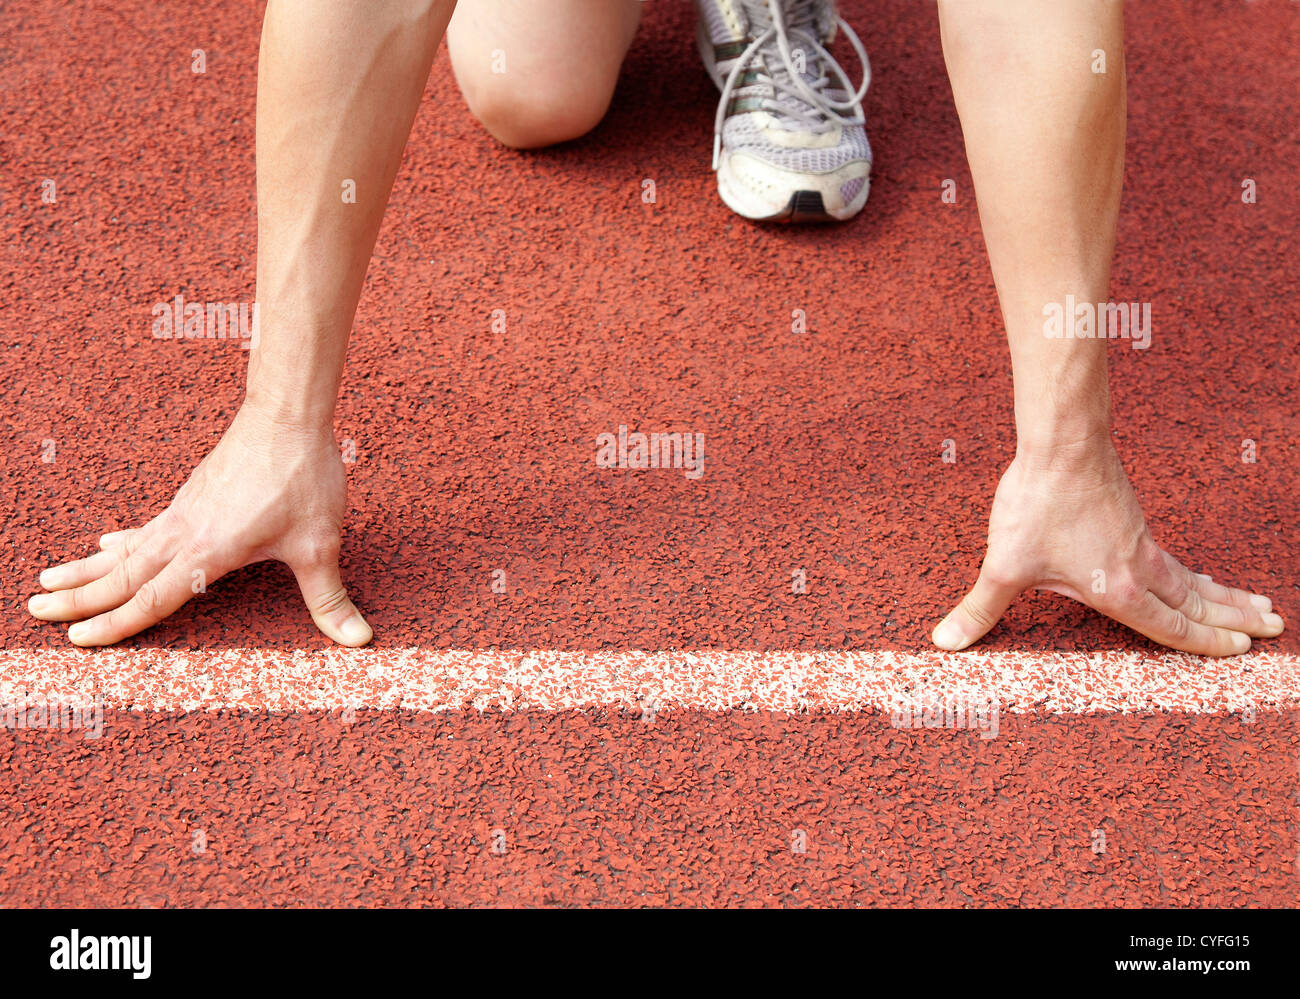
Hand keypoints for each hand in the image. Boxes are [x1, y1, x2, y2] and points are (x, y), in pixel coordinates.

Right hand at [27, 405, 371, 646]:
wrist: (287, 415)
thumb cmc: (304, 478)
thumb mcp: (321, 544)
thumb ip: (331, 598)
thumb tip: (359, 640)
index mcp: (207, 551)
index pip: (152, 598)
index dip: (117, 624)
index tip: (78, 641)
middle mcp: (184, 532)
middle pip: (121, 574)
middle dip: (78, 597)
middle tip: (34, 611)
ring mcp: (184, 511)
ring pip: (125, 550)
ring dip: (86, 570)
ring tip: (48, 582)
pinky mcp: (192, 496)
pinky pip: (145, 528)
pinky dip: (121, 543)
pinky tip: (106, 547)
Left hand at [933, 442, 1284, 655]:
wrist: (1061, 444)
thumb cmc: (1036, 505)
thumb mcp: (1002, 566)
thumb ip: (978, 609)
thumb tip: (944, 642)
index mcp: (1119, 591)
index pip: (1172, 628)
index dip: (1205, 644)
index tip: (1239, 651)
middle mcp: (1141, 569)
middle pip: (1198, 603)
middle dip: (1235, 621)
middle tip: (1273, 629)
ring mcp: (1141, 541)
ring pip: (1192, 577)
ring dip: (1224, 595)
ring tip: (1257, 604)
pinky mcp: (1133, 518)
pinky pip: (1174, 556)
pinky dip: (1195, 571)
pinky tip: (1195, 574)